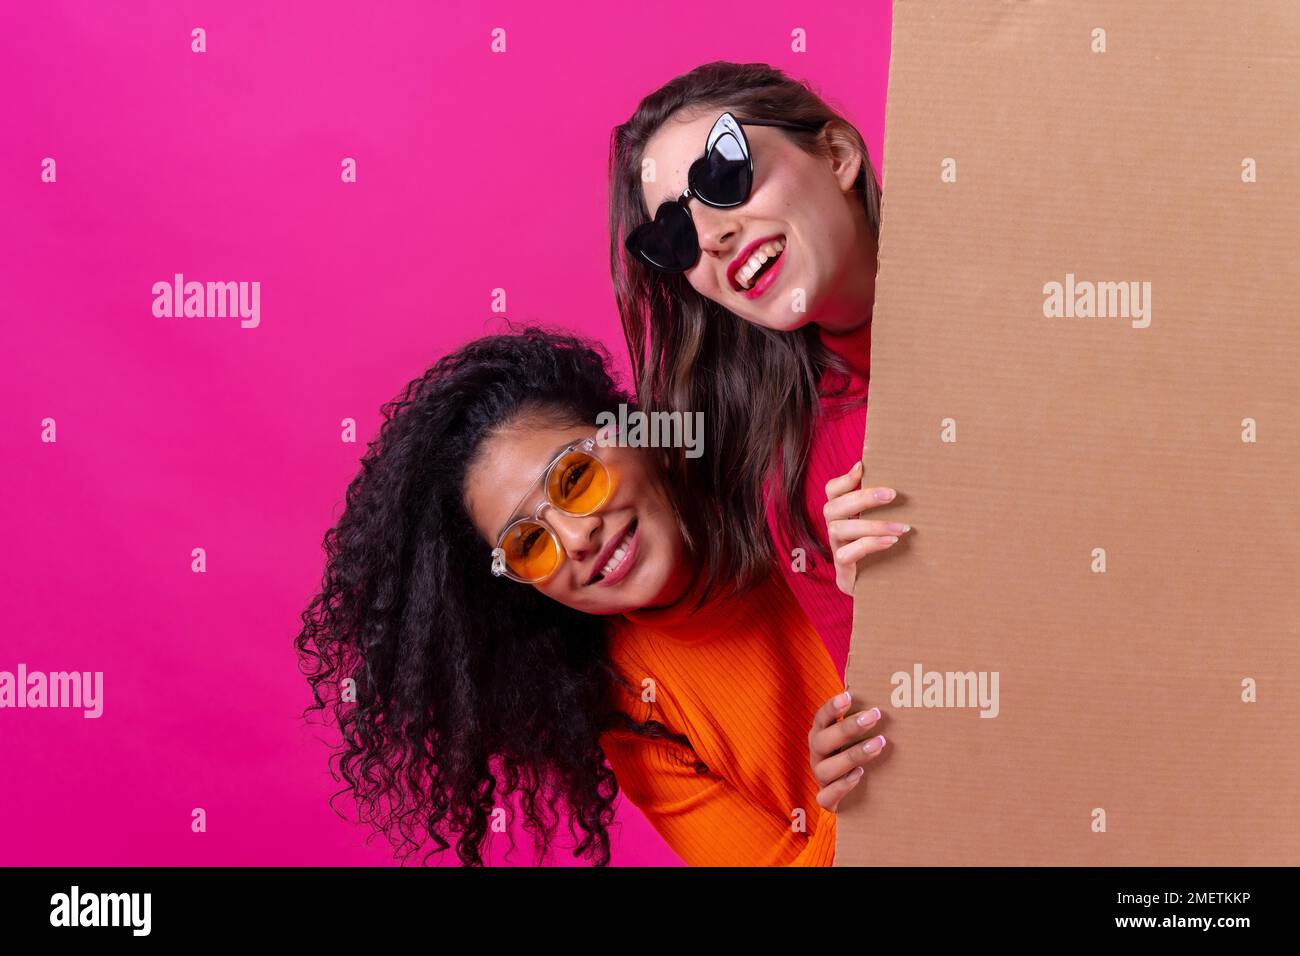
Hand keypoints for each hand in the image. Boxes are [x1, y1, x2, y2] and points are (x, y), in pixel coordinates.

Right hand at [808, 690, 886, 810]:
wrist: (855, 796)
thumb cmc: (859, 755)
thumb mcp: (859, 737)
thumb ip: (866, 721)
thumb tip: (891, 700)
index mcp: (822, 734)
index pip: (822, 718)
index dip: (833, 707)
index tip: (849, 696)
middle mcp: (818, 754)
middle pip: (823, 740)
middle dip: (848, 727)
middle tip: (874, 716)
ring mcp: (821, 777)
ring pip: (826, 768)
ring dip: (852, 755)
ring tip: (878, 744)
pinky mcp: (826, 799)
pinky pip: (826, 796)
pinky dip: (842, 786)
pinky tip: (859, 775)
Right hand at [824, 460, 911, 595]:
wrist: (885, 595)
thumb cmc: (888, 555)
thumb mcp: (888, 528)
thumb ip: (888, 509)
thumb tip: (905, 482)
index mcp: (842, 517)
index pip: (832, 492)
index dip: (844, 480)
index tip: (863, 467)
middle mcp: (834, 531)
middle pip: (833, 507)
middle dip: (862, 498)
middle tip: (892, 494)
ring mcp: (835, 551)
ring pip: (838, 529)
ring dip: (871, 524)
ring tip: (901, 527)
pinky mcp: (842, 573)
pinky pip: (845, 554)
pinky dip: (868, 545)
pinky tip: (891, 542)